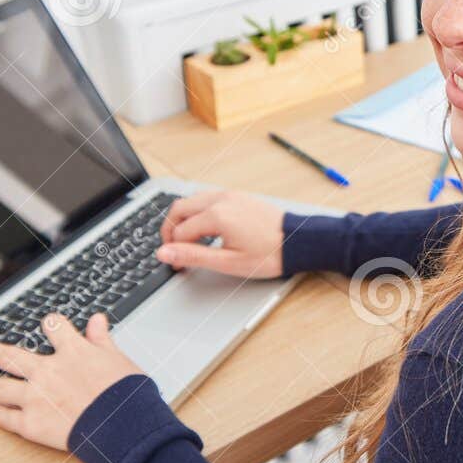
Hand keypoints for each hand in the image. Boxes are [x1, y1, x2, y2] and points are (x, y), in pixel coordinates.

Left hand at [0, 313, 142, 449]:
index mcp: (72, 352)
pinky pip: (7, 417)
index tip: (48, 323)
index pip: (56, 328)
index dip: (52, 324)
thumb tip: (97, 320)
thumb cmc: (126, 395)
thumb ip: (102, 340)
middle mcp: (47, 371)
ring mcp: (36, 398)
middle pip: (12, 356)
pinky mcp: (32, 424)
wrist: (122, 427)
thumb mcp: (118, 359)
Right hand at [157, 190, 285, 278]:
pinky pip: (207, 199)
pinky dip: (198, 212)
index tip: (178, 266)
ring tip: (188, 242)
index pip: (179, 231)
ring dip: (183, 220)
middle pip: (179, 209)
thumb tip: (164, 253)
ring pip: (192, 201)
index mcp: (217, 215)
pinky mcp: (238, 196)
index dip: (174, 251)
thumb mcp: (228, 262)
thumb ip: (193, 256)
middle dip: (170, 230)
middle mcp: (221, 199)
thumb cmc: (269, 255)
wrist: (298, 242)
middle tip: (174, 250)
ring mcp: (230, 195)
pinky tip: (205, 230)